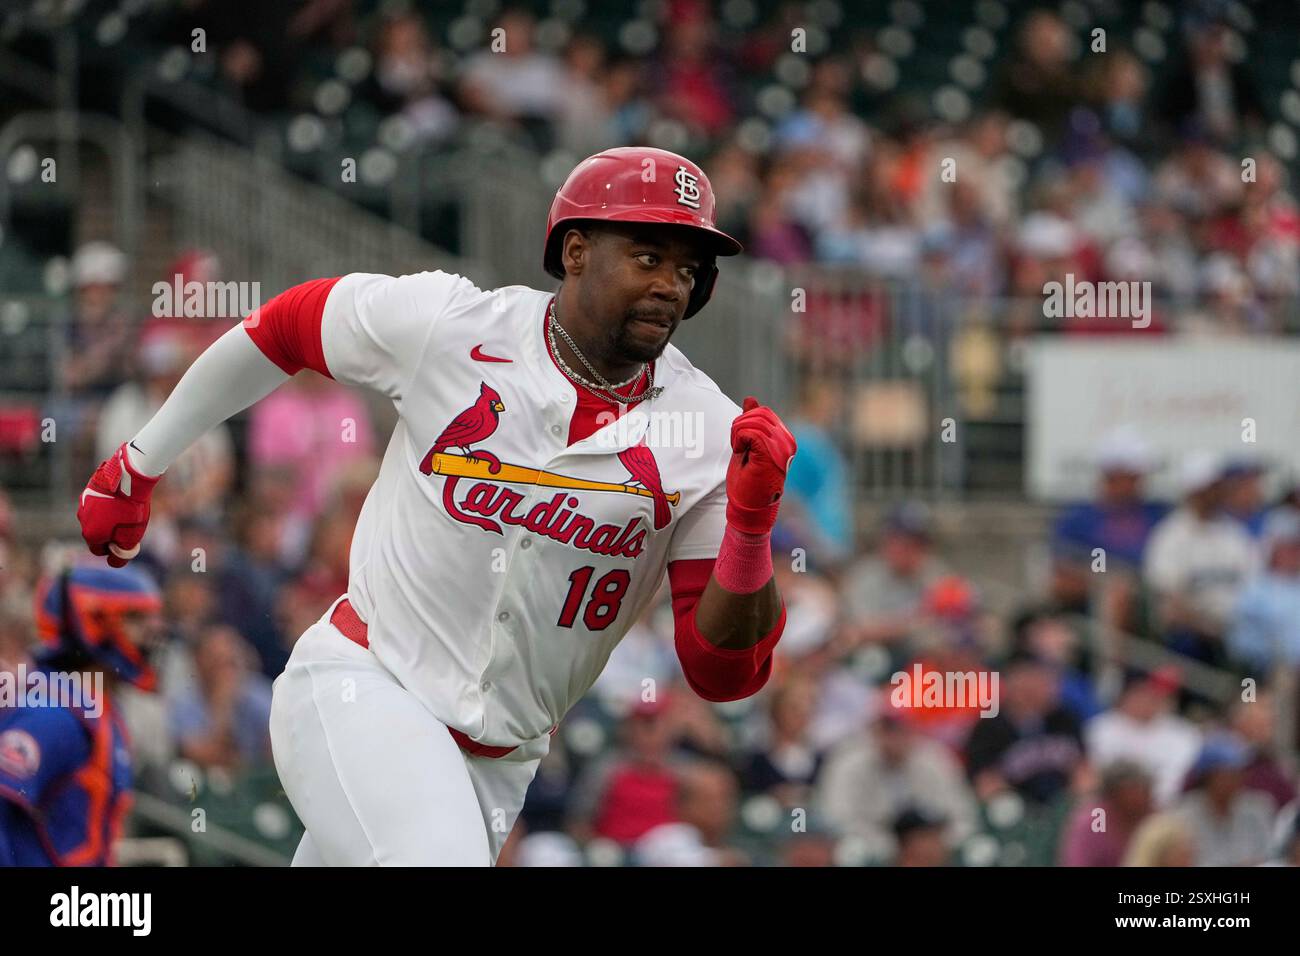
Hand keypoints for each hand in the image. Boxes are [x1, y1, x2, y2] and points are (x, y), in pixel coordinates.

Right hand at [77, 442, 161, 566]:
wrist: (127, 477)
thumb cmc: (130, 509)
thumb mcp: (131, 537)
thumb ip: (122, 553)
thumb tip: (114, 561)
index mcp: (91, 534)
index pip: (98, 550)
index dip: (112, 549)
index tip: (125, 541)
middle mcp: (82, 520)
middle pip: (95, 534)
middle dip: (109, 533)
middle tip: (127, 525)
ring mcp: (83, 504)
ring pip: (95, 517)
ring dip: (107, 518)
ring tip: (125, 510)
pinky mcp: (88, 490)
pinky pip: (97, 503)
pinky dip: (106, 504)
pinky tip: (120, 498)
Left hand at [725, 396, 796, 535]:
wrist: (749, 507)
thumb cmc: (748, 480)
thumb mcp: (746, 445)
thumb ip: (750, 422)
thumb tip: (750, 399)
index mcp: (784, 438)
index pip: (762, 412)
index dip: (745, 422)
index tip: (742, 443)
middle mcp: (787, 441)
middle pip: (759, 412)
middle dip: (740, 425)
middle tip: (738, 447)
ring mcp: (781, 447)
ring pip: (753, 420)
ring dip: (738, 433)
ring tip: (740, 451)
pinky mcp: (771, 453)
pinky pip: (750, 431)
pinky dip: (739, 439)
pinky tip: (741, 453)